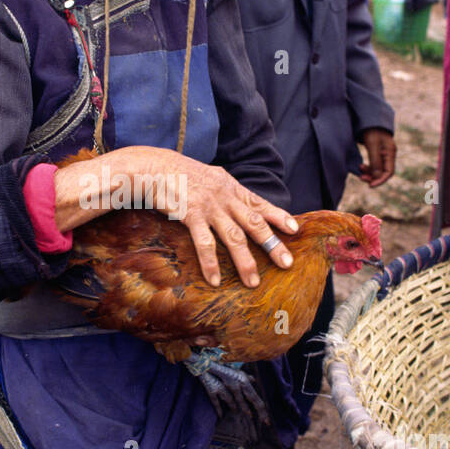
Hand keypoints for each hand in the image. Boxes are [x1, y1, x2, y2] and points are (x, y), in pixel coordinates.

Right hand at [56, 146, 298, 288]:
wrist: (154, 167)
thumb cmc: (181, 175)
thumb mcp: (210, 178)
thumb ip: (225, 192)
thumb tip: (240, 206)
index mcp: (231, 187)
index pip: (259, 203)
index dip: (278, 216)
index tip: (295, 229)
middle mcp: (225, 197)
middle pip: (254, 222)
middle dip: (272, 244)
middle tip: (287, 263)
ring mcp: (209, 206)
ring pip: (233, 237)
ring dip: (245, 261)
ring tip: (253, 282)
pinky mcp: (191, 215)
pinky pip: (204, 243)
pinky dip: (211, 263)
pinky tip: (215, 280)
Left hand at [359, 128, 395, 186]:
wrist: (369, 118)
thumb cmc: (372, 130)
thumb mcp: (372, 145)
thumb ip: (375, 160)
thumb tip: (376, 177)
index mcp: (390, 152)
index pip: (389, 172)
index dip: (380, 180)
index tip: (370, 185)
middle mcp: (389, 155)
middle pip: (383, 172)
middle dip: (372, 177)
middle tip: (361, 177)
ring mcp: (383, 154)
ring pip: (378, 169)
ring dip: (369, 172)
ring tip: (360, 168)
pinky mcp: (377, 153)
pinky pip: (374, 164)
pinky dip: (368, 167)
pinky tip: (361, 166)